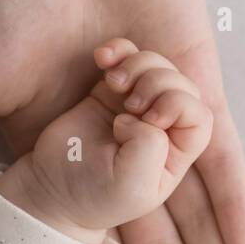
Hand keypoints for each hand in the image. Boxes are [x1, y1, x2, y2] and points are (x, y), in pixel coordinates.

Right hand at [0, 39, 212, 243]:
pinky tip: (102, 57)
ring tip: (114, 80)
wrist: (46, 186)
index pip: (198, 117)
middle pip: (182, 86)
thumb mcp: (129, 184)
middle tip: (130, 100)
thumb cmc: (90, 193)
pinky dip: (119, 50)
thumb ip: (149, 149)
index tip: (148, 118)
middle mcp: (162, 127)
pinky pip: (127, 55)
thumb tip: (143, 117)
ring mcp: (137, 104)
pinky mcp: (110, 88)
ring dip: (141, 64)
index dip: (179, 107)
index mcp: (175, 153)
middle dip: (159, 83)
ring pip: (158, 66)